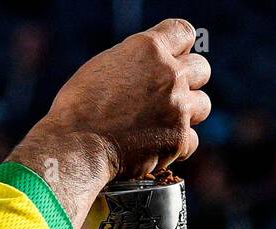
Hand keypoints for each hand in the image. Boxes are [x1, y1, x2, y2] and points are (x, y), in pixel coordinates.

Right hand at [7, 18, 210, 228]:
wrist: (74, 148)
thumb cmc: (75, 110)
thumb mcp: (100, 68)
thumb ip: (132, 63)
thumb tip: (146, 69)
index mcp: (148, 49)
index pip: (183, 33)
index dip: (178, 47)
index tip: (170, 59)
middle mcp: (169, 73)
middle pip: (201, 68)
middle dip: (186, 81)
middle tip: (166, 96)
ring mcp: (177, 107)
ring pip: (202, 105)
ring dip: (186, 113)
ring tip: (162, 124)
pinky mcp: (177, 139)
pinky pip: (191, 140)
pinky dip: (176, 145)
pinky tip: (156, 146)